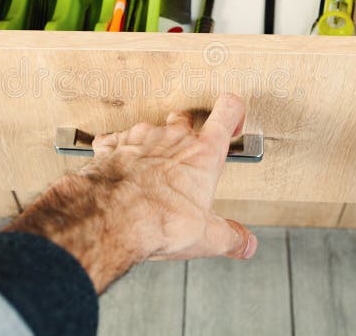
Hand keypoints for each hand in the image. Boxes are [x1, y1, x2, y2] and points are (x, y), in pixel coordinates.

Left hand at [4, 94, 257, 292]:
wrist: (110, 218)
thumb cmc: (159, 221)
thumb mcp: (207, 237)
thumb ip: (231, 237)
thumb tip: (245, 243)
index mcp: (203, 154)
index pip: (227, 112)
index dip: (233, 113)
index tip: (232, 123)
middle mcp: (173, 138)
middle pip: (186, 119)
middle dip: (187, 134)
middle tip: (186, 159)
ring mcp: (140, 138)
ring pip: (150, 130)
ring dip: (152, 146)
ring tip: (150, 172)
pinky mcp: (112, 146)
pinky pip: (115, 139)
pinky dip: (117, 150)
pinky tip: (118, 167)